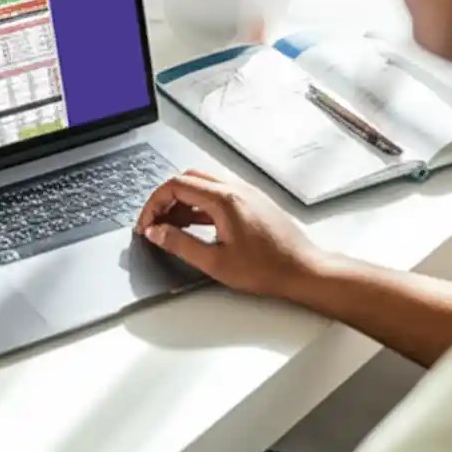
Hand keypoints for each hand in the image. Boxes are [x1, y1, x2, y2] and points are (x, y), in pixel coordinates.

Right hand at [135, 170, 324, 298]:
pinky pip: (217, 194)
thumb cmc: (268, 269)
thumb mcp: (215, 262)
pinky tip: (194, 226)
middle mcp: (235, 189)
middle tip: (155, 224)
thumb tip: (156, 232)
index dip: (154, 204)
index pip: (176, 186)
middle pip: (187, 180)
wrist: (303, 271)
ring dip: (182, 202)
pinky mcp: (252, 202)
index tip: (147, 224)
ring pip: (202, 186)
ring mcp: (245, 194)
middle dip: (165, 200)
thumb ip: (180, 244)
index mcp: (224, 199)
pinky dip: (199, 206)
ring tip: (171, 228)